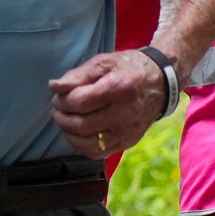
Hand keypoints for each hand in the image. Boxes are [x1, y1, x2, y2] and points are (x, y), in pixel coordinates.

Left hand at [48, 48, 167, 158]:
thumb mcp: (104, 62)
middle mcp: (126, 112)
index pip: (80, 102)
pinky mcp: (128, 142)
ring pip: (88, 143)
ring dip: (69, 133)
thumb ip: (78, 74)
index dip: (62, 100)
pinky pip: (98, 152)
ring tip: (67, 121)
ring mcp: (128, 131)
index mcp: (120, 87)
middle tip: (59, 109)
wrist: (160, 83)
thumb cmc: (129, 69)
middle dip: (62, 117)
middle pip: (82, 124)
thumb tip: (54, 87)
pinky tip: (78, 134)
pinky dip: (81, 146)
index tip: (59, 95)